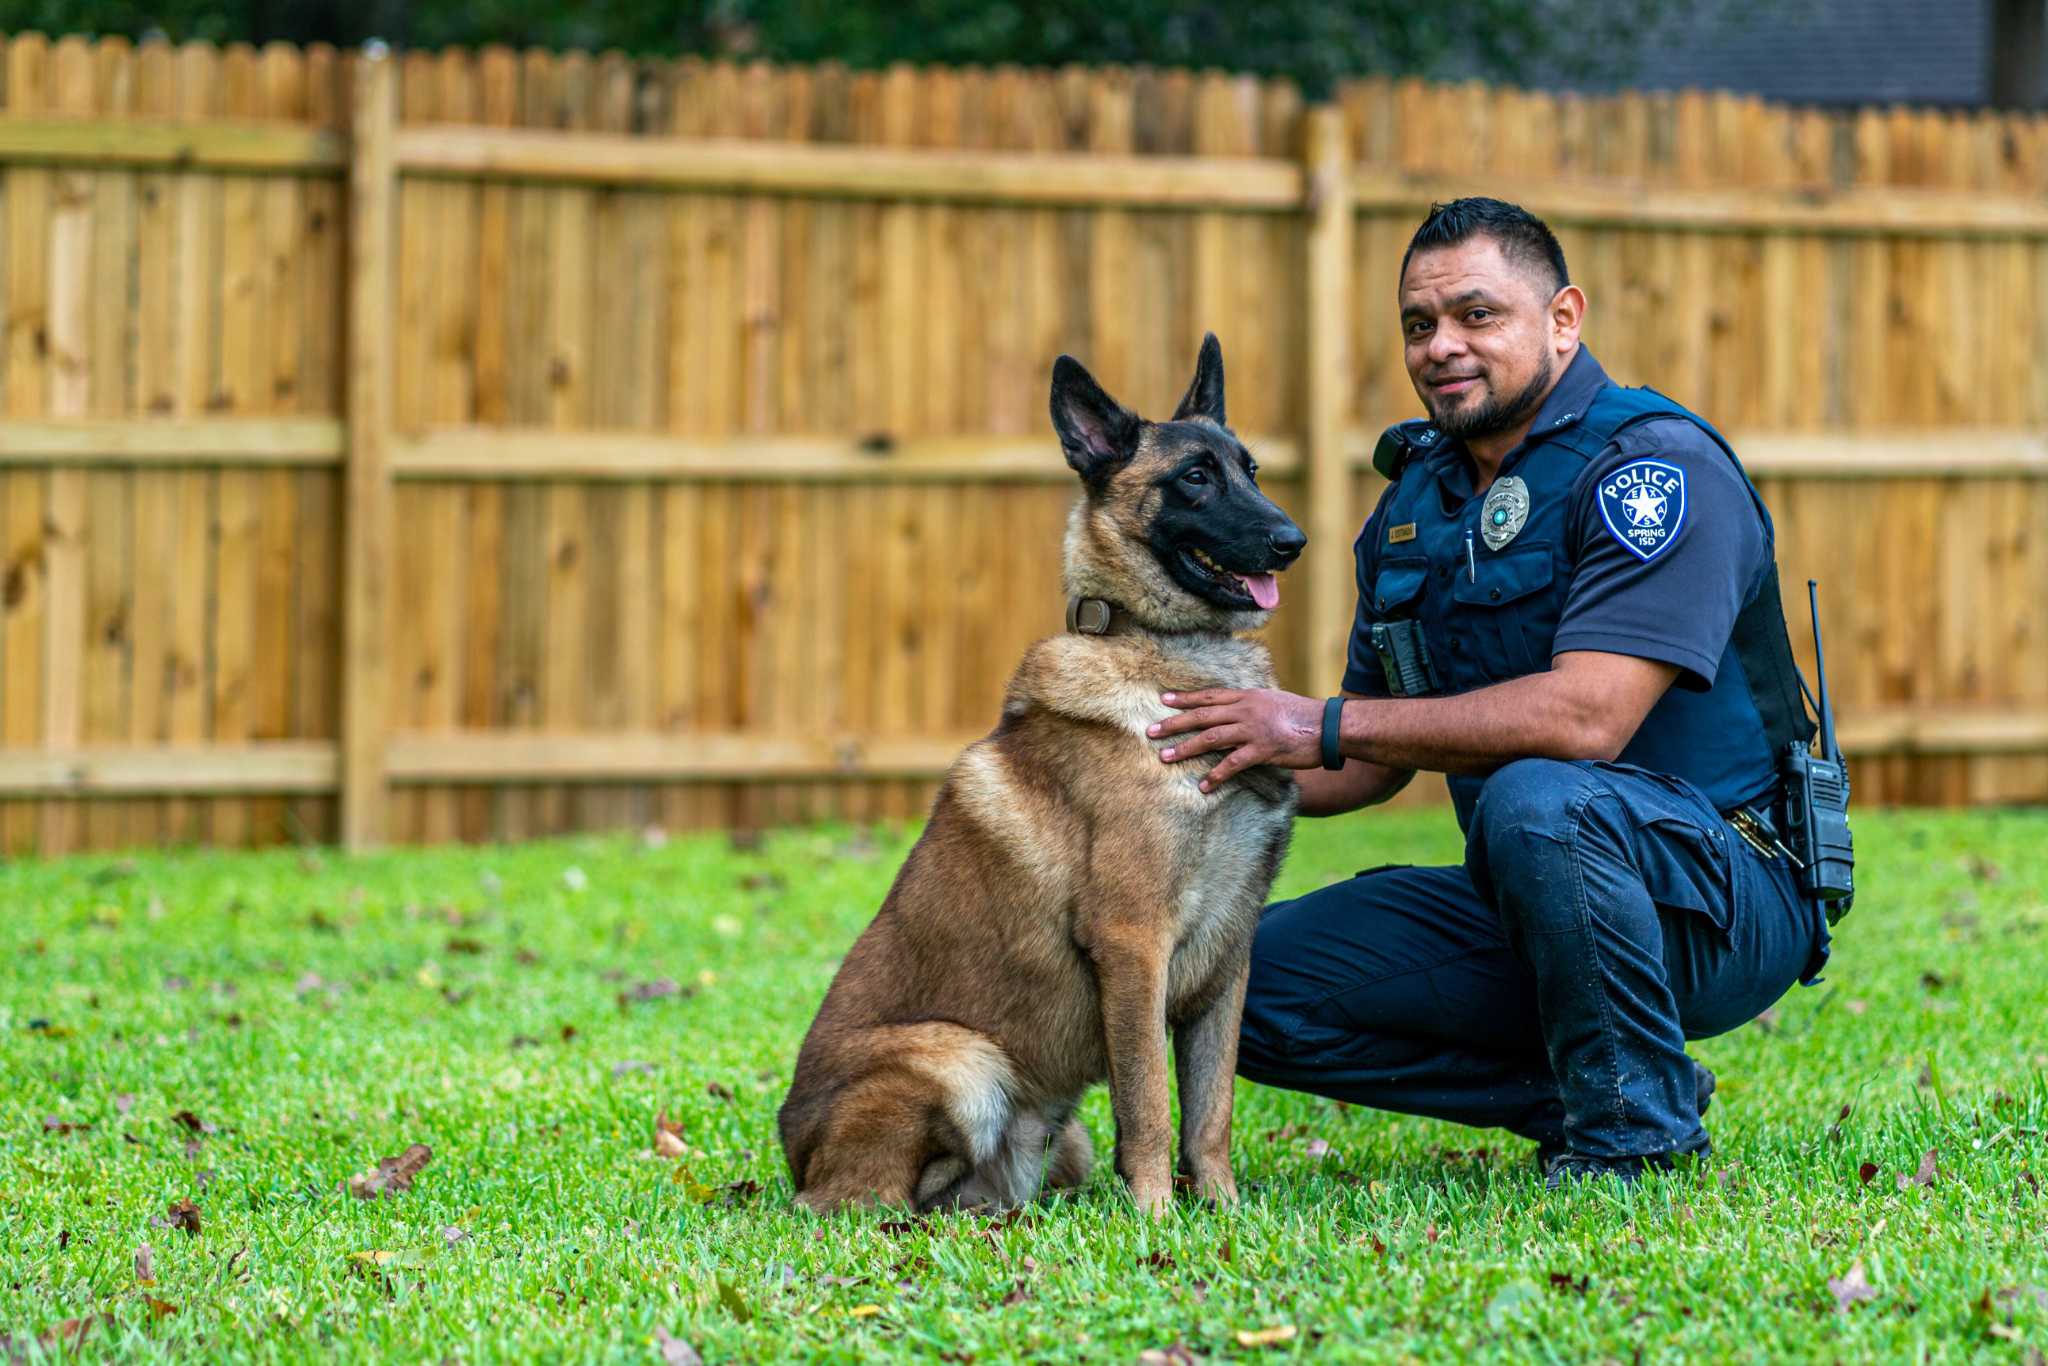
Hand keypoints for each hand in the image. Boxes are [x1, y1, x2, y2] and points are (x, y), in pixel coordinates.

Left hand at [1148, 689, 1325, 791]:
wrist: (1328, 726)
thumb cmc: (1303, 716)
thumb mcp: (1273, 702)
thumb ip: (1251, 706)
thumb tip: (1235, 712)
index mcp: (1248, 696)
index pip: (1210, 696)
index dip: (1185, 698)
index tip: (1163, 700)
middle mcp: (1246, 710)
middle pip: (1202, 715)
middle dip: (1174, 723)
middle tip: (1151, 731)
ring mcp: (1253, 729)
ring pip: (1211, 737)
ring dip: (1185, 748)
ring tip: (1165, 757)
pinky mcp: (1263, 750)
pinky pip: (1233, 764)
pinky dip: (1216, 775)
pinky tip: (1204, 786)